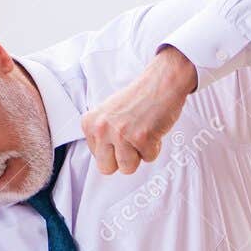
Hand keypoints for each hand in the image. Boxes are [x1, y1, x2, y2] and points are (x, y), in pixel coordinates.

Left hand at [81, 45, 197, 174]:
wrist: (161, 82)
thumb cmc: (138, 98)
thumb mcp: (108, 114)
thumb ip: (102, 135)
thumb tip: (104, 160)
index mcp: (90, 123)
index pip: (96, 157)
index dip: (113, 149)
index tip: (122, 134)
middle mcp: (102, 128)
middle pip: (106, 168)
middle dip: (122, 160)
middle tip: (131, 142)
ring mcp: (121, 133)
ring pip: (127, 168)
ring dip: (139, 155)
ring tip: (142, 134)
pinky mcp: (141, 138)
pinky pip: (149, 159)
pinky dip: (155, 147)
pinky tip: (153, 129)